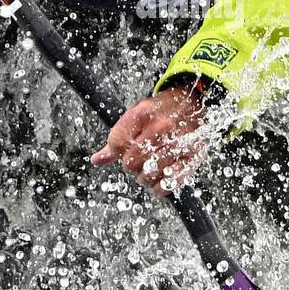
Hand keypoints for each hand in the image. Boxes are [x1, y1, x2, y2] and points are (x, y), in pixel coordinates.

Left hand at [90, 85, 209, 197]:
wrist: (192, 103)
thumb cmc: (159, 112)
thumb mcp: (135, 116)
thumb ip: (116, 139)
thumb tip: (96, 161)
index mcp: (142, 113)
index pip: (116, 143)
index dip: (117, 151)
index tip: (124, 149)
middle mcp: (161, 127)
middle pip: (130, 162)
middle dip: (130, 165)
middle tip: (138, 160)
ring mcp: (178, 143)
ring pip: (147, 176)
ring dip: (144, 177)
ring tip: (149, 168)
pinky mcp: (192, 158)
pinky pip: (167, 184)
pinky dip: (159, 187)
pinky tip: (159, 178)